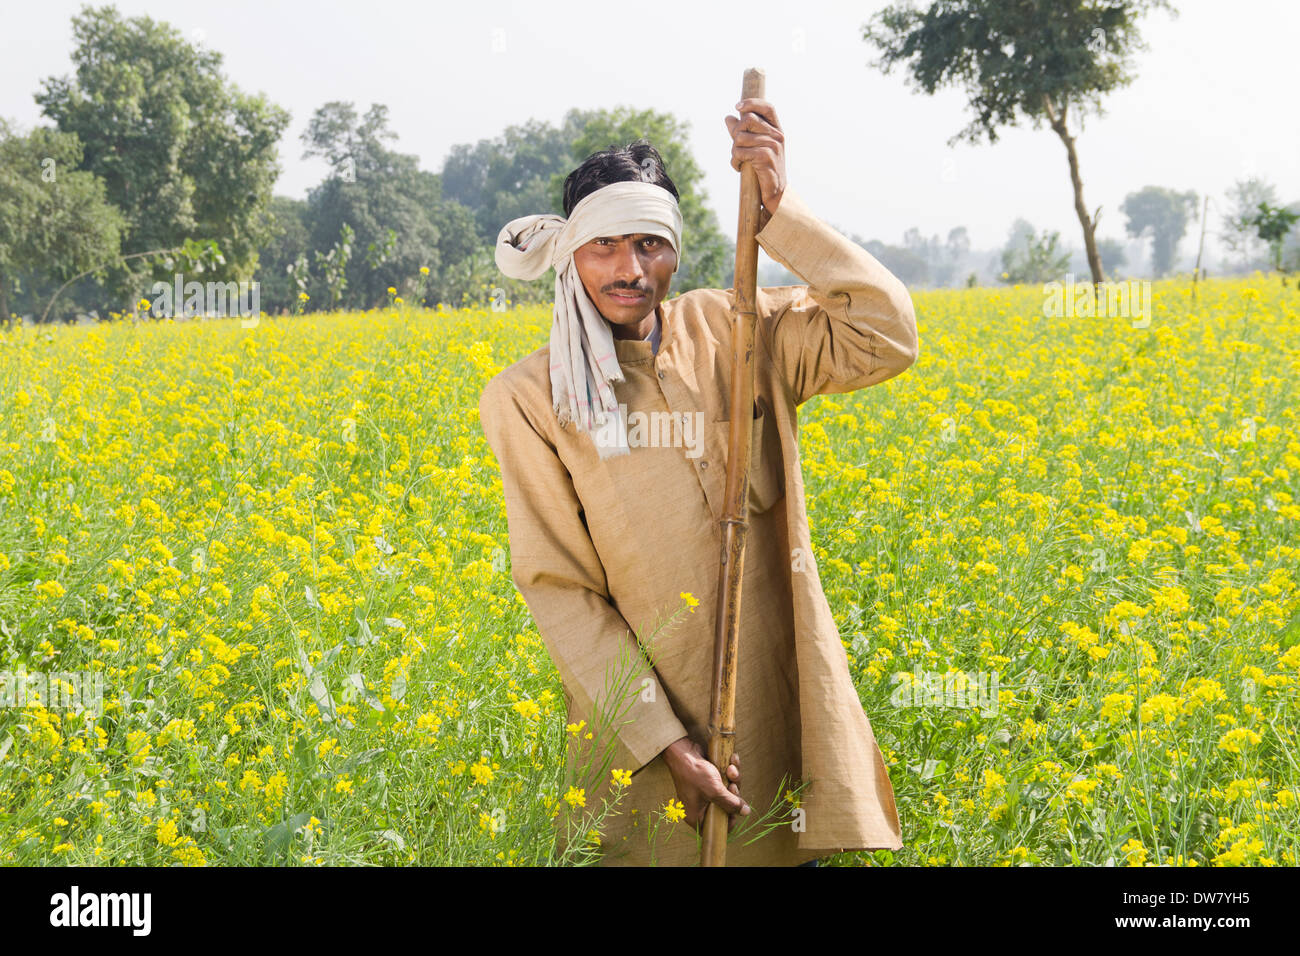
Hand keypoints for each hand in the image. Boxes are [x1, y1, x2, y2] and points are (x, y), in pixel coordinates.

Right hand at [662, 736, 749, 831]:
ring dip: (733, 779)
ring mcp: (705, 792)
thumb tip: (746, 812)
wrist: (684, 750)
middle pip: (725, 807)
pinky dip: (730, 771)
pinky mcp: (709, 779)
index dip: (729, 820)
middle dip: (733, 794)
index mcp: (696, 815)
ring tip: (731, 769)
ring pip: (727, 791)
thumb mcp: (715, 791)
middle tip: (733, 785)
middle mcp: (700, 805)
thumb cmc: (694, 773)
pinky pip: (724, 779)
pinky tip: (732, 760)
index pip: (716, 827)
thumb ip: (731, 804)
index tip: (737, 809)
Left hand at [724, 98, 786, 222]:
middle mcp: (777, 135)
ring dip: (734, 151)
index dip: (752, 103)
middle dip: (735, 133)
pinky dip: (735, 161)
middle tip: (736, 147)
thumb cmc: (764, 170)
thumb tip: (728, 117)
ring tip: (739, 161)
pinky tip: (739, 168)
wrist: (776, 194)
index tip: (737, 107)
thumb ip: (742, 132)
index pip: (767, 107)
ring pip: (740, 138)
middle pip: (748, 120)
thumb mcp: (754, 148)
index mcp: (777, 130)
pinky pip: (740, 152)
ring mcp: (773, 145)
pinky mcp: (766, 157)